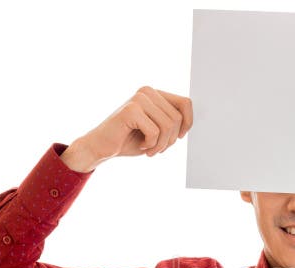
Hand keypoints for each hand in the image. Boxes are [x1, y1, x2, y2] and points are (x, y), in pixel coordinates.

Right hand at [61, 86, 193, 171]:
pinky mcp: (131, 110)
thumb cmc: (130, 140)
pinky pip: (155, 132)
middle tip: (158, 148)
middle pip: (178, 118)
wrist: (101, 148)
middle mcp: (147, 91)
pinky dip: (151, 145)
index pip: (186, 103)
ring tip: (149, 148)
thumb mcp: (158, 131)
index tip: (178, 138)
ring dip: (161, 144)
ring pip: (168, 125)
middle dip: (170, 139)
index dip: (187, 123)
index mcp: (155, 93)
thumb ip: (173, 122)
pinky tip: (141, 145)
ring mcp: (139, 98)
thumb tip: (192, 122)